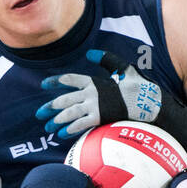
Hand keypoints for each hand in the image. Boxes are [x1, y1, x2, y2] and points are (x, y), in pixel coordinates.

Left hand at [34, 49, 163, 140]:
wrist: (147, 102)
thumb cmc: (138, 86)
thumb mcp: (123, 68)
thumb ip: (107, 60)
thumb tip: (90, 54)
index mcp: (93, 81)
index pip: (69, 79)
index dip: (55, 81)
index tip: (44, 84)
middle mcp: (91, 93)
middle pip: (64, 99)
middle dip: (50, 107)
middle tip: (39, 114)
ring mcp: (94, 105)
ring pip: (69, 113)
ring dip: (57, 120)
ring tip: (48, 127)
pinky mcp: (100, 117)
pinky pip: (80, 124)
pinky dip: (69, 129)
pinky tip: (61, 134)